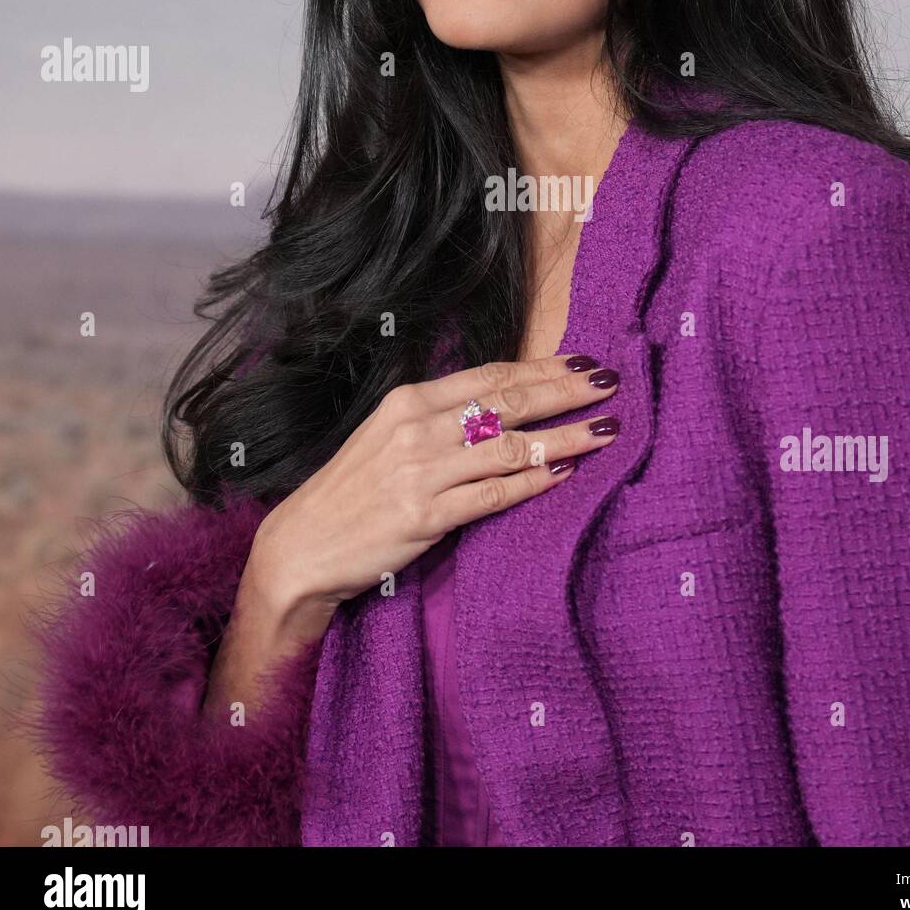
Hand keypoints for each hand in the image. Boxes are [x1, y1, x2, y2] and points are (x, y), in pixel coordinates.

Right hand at [248, 353, 619, 619]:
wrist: (300, 548)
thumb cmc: (351, 493)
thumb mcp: (388, 436)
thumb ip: (439, 418)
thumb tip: (502, 404)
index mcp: (409, 402)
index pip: (490, 376)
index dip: (541, 367)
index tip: (582, 360)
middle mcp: (416, 428)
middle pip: (507, 402)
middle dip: (564, 390)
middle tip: (609, 382)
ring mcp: (421, 472)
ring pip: (510, 446)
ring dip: (564, 436)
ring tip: (606, 429)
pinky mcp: (425, 516)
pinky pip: (494, 495)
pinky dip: (533, 483)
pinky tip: (565, 473)